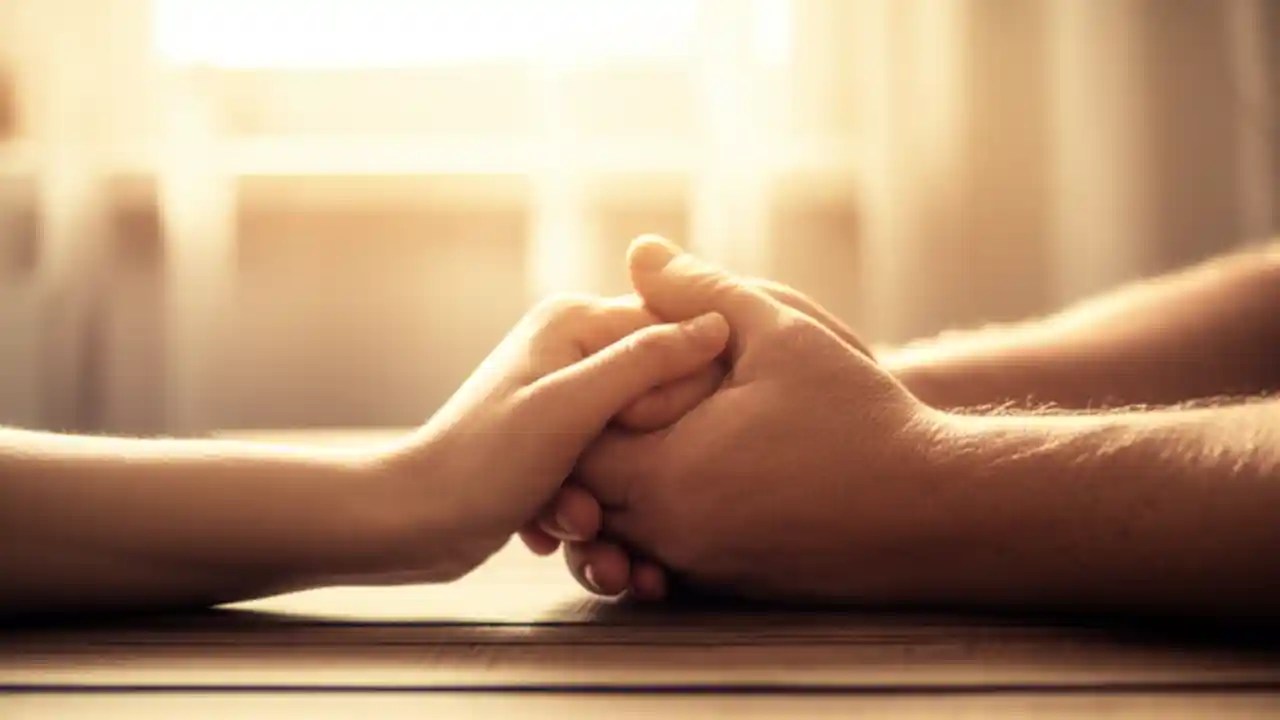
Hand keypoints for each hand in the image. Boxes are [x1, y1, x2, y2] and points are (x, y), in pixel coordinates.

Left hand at [357, 294, 728, 583]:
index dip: (678, 394)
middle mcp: (569, 351)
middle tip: (602, 495)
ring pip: (627, 448)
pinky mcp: (551, 446)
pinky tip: (552, 531)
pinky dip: (584, 509)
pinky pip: (598, 475)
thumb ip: (644, 362)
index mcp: (574, 321)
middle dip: (637, 460)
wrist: (411, 523)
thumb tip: (716, 324)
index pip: (671, 335)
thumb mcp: (571, 408)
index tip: (661, 441)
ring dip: (607, 497)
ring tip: (571, 522)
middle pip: (652, 400)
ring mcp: (559, 400)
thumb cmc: (482, 463)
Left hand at [554, 238, 949, 600]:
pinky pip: (665, 552)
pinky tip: (713, 473)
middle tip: (638, 398)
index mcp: (666, 474)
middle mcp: (669, 533)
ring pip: (623, 525)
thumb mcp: (781, 332)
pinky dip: (668, 514)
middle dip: (603, 440)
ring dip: (631, 481)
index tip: (626, 367)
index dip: (592, 395)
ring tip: (676, 432)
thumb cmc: (860, 416)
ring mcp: (697, 567)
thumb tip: (640, 250)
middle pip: (590, 490)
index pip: (579, 438)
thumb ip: (699, 291)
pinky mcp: (727, 585)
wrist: (934, 510)